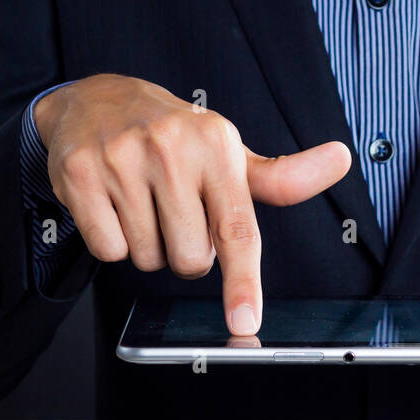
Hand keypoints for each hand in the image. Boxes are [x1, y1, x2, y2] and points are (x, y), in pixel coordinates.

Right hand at [33, 74, 350, 335]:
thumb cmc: (174, 135)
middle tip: (175, 211)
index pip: (237, 227)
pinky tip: (112, 203)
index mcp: (216, 143)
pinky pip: (107, 250)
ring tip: (142, 200)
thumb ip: (280, 176)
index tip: (244, 319)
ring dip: (148, 244)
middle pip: (190, 258)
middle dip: (185, 250)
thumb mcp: (227, 151)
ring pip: (148, 258)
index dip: (243, 280)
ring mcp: (122, 158)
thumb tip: (339, 160)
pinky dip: (111, 240)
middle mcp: (171, 146)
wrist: (97, 99)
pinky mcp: (80, 174)